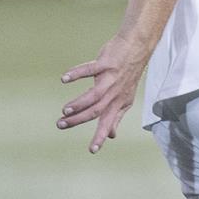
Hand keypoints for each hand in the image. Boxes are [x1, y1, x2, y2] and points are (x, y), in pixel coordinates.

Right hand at [58, 33, 147, 153]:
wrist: (138, 47)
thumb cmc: (128, 74)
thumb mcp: (126, 98)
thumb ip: (117, 117)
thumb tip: (112, 136)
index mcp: (118, 103)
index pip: (108, 123)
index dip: (101, 136)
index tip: (92, 150)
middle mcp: (115, 93)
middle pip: (96, 110)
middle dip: (78, 119)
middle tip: (61, 125)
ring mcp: (110, 78)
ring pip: (94, 95)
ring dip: (78, 103)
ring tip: (64, 110)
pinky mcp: (105, 63)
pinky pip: (89, 69)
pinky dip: (76, 74)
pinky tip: (64, 79)